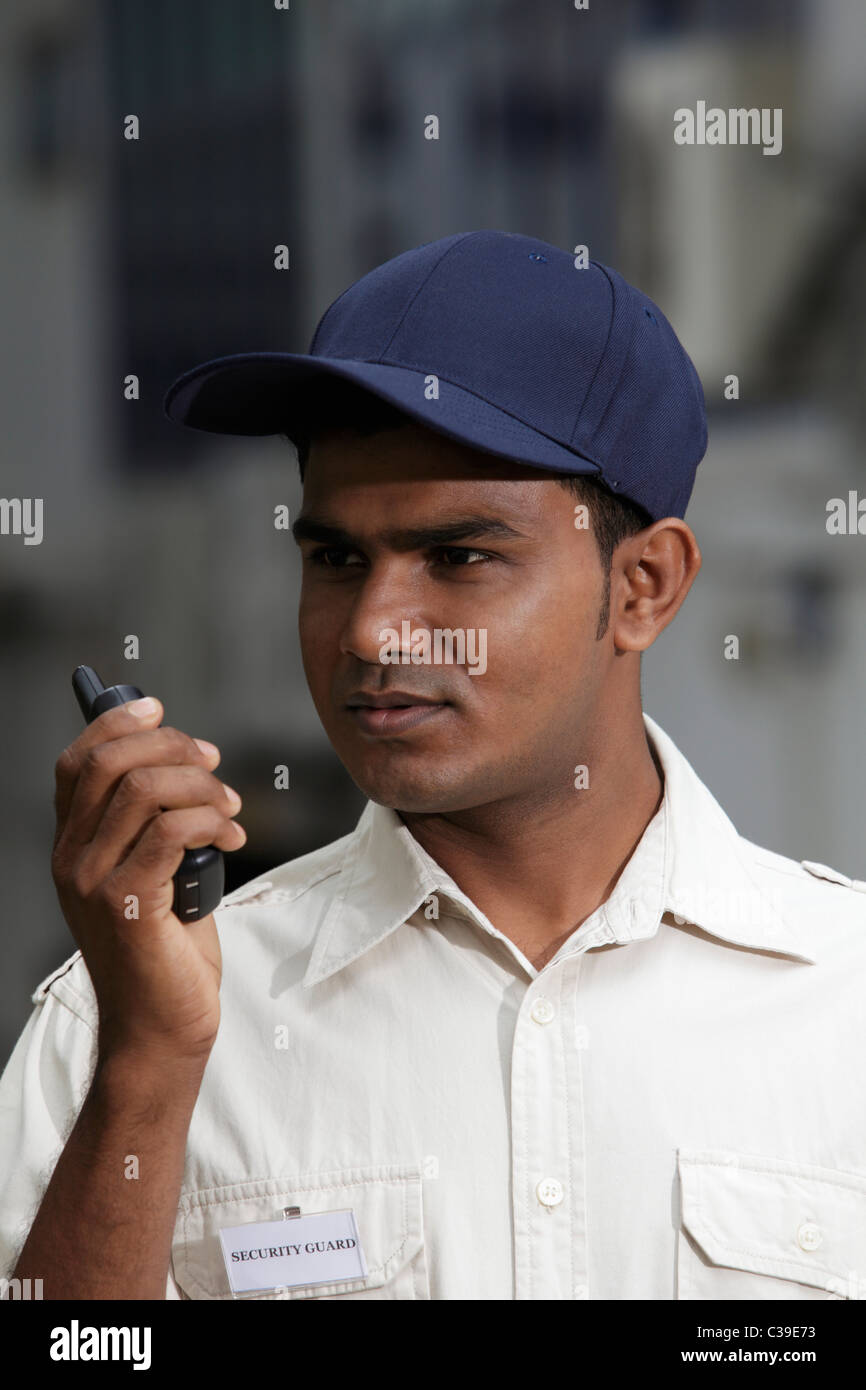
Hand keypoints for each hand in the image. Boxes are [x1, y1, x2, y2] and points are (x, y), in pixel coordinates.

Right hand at [51, 696, 245, 1067]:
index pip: (77, 760)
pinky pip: (172, 832)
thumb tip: (185, 764)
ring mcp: (93, 882)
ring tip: (230, 810)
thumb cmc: (165, 952)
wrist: (161, 1029)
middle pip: (111, 763)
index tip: (161, 711)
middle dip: (173, 747)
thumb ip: (153, 825)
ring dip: (203, 786)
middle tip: (214, 764)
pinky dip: (213, 821)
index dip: (118, 723)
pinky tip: (232, 838)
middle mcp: (72, 858)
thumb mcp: (153, 874)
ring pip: (145, 791)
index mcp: (73, 845)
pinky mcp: (129, 904)